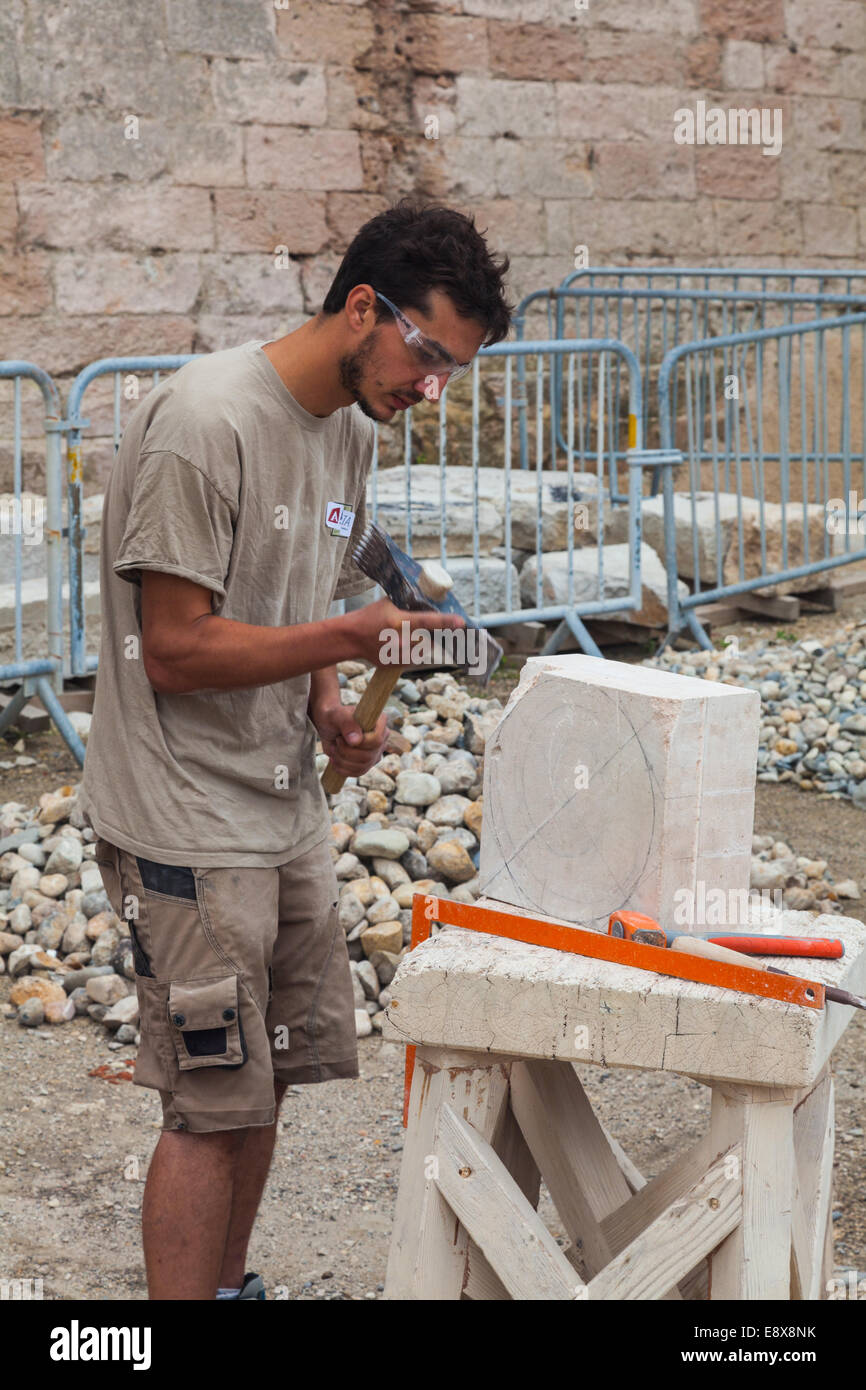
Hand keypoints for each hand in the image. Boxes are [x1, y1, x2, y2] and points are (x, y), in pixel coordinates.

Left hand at [310, 697, 389, 781]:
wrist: (328, 726)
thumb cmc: (334, 717)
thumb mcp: (337, 716)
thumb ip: (347, 724)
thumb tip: (355, 741)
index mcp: (379, 722)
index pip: (377, 740)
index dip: (359, 743)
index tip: (342, 737)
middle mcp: (381, 738)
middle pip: (369, 756)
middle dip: (346, 752)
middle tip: (336, 741)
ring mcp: (375, 752)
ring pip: (363, 766)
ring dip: (342, 760)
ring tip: (334, 749)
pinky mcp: (367, 763)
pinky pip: (358, 772)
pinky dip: (342, 769)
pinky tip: (334, 758)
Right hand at [345, 598, 465, 667]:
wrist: (352, 638)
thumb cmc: (371, 616)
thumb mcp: (389, 603)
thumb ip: (408, 603)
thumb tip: (431, 598)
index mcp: (399, 622)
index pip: (426, 621)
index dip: (445, 622)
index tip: (461, 622)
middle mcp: (400, 640)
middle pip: (429, 638)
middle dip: (438, 635)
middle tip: (442, 630)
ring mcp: (398, 655)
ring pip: (423, 649)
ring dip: (424, 643)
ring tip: (406, 635)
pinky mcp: (396, 665)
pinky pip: (415, 658)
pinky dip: (413, 651)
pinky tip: (399, 644)